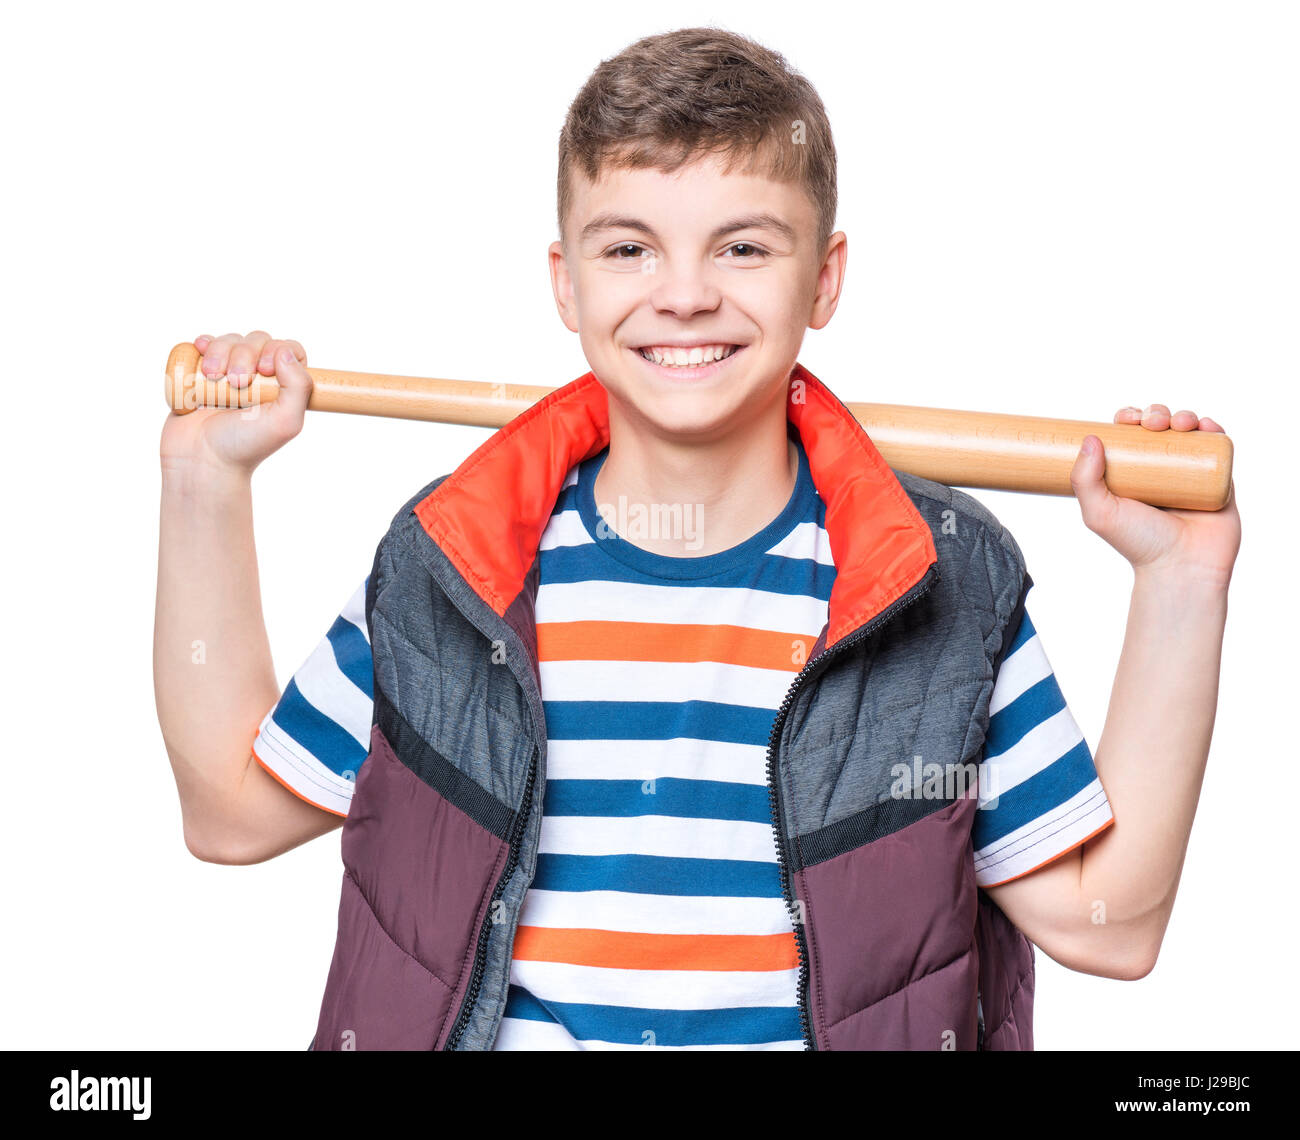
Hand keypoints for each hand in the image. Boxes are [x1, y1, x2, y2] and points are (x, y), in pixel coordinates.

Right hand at [160, 330, 312, 476]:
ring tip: (212, 377)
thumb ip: (298, 388)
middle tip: (236, 382)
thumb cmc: (245, 447)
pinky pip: (204, 345)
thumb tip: (284, 352)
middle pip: (257, 340)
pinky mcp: (200, 373)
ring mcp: (228, 372)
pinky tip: (201, 354)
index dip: (276, 350)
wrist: (201, 460)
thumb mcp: (284, 423)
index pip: (288, 349)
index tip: (264, 370)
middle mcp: (258, 377)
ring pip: (229, 340)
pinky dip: (203, 345)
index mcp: (283, 387)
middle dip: (244, 355)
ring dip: (221, 352)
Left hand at [1069, 403, 1240, 586]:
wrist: (1183, 567)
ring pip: (1188, 432)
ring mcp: (1190, 474)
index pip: (1129, 437)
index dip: (1129, 419)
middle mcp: (1160, 471)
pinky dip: (1212, 429)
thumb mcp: (1100, 513)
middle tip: (1153, 423)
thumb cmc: (1138, 544)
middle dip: (1156, 414)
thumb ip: (1084, 480)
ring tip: (1179, 423)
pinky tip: (1204, 425)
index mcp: (1131, 475)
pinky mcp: (1217, 479)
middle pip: (1159, 429)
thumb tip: (1091, 438)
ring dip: (1184, 416)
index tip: (1126, 419)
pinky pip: (1217, 447)